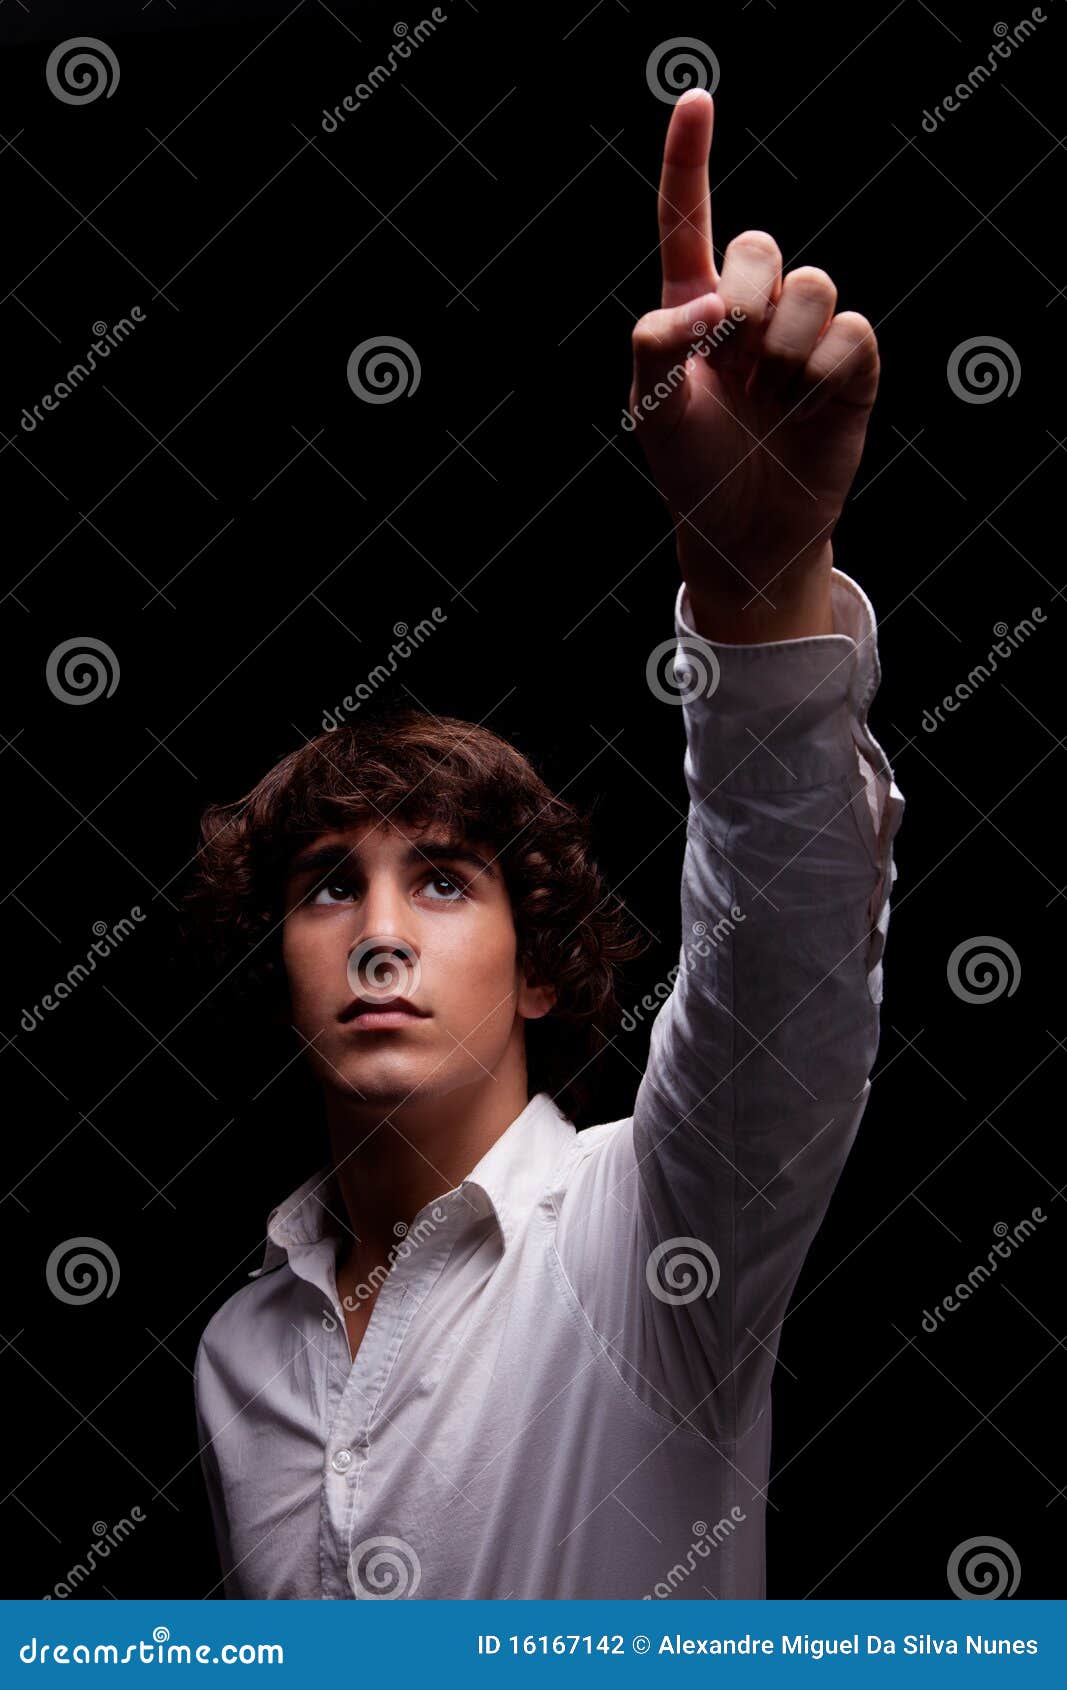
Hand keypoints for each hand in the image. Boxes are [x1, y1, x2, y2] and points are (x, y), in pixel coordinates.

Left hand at [628, 89, 879, 641]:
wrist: (744, 532)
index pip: (687, 219)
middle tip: (731, 369)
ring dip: (783, 350)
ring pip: (812, 286)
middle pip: (761, 247)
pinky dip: (823, 374)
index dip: (689, 158)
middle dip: (744, 303)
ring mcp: (805, 335)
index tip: (696, 96)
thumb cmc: (692, 469)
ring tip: (768, 399)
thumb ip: (655, 344)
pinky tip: (805, 409)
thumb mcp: (648, 410)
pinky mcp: (852, 366)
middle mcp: (752, 308)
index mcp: (693, 307)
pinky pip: (851, 333)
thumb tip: (711, 302)